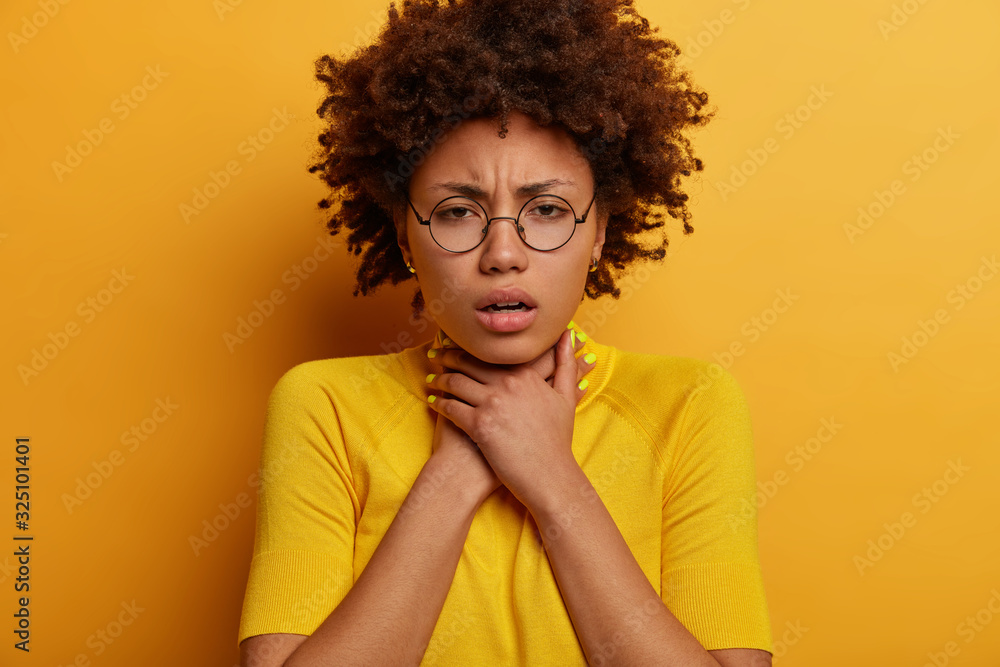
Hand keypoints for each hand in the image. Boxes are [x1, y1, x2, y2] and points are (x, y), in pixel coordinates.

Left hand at [425, 328, 595, 510]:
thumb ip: (566, 364)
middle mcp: (508, 384)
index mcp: (526, 374)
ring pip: (456, 382)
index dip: (471, 347)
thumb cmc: (558, 440)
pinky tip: (432, 402)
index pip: (491, 354)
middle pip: (469, 363)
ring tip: (431, 379)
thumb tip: (568, 334)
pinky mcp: (479, 425)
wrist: (550, 476)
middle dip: (448, 357)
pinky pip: (451, 407)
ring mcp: (493, 403)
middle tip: (434, 354)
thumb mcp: (566, 397)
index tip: (457, 343)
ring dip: (439, 379)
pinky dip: (438, 402)